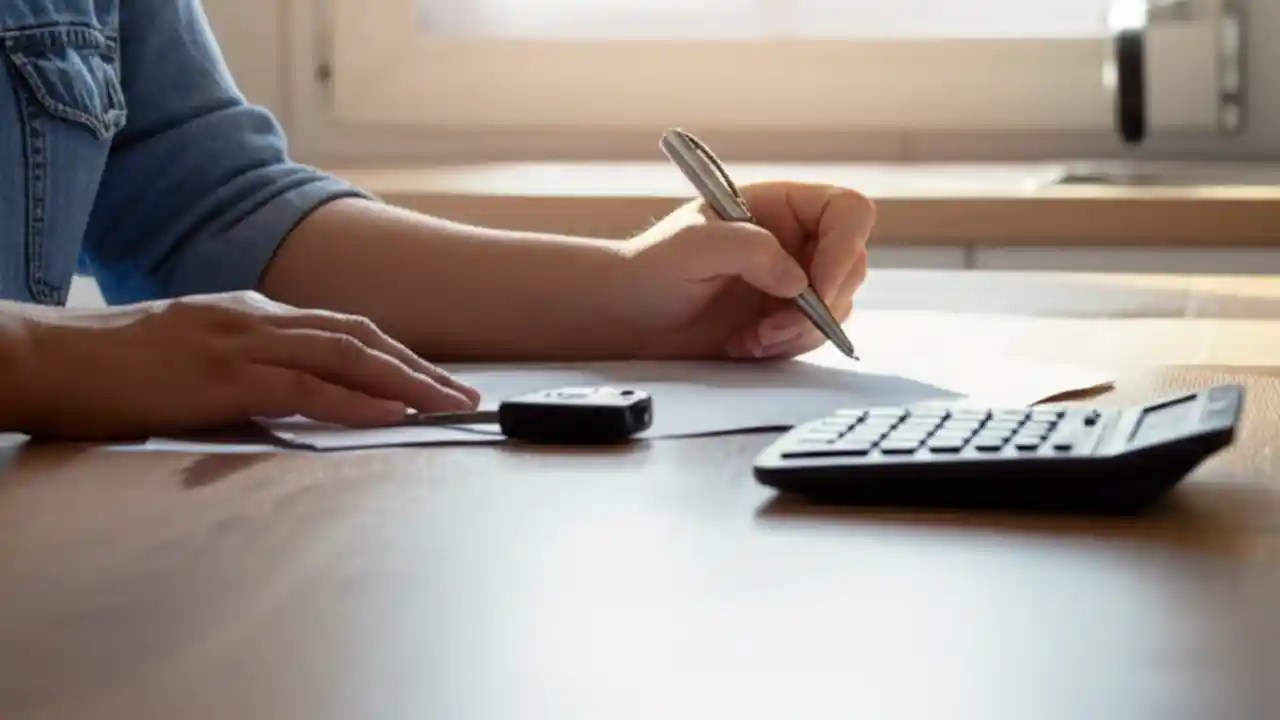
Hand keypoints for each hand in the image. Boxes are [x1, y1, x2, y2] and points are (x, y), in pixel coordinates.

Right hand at [0, 292, 479, 439]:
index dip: (395, 352)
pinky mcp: (223, 375)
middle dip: (418, 365)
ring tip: (448, 404)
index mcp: (251, 313)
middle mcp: (256, 318)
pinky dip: (356, 399)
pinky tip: (391, 413)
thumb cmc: (114, 366)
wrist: (50, 357)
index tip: (433, 376)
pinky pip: (306, 386)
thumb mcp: (194, 356)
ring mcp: (241, 341)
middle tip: (463, 394)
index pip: (341, 328)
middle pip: (359, 335)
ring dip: (405, 381)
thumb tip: (294, 396)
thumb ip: (247, 368)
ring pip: (346, 354)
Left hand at [614, 181, 874, 358]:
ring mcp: (793, 281)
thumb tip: (797, 280)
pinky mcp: (784, 318)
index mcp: (780, 205)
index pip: (846, 211)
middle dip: (821, 304)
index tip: (820, 286)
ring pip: (837, 306)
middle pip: (852, 264)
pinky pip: (813, 335)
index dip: (846, 246)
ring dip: (799, 331)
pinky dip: (785, 346)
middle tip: (774, 326)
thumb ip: (749, 250)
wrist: (630, 316)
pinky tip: (744, 344)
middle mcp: (795, 239)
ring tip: (750, 337)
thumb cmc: (652, 269)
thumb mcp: (693, 246)